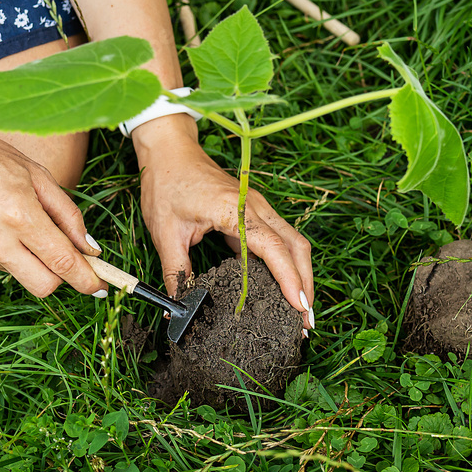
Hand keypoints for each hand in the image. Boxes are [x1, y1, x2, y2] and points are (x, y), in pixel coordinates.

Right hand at [0, 128, 106, 297]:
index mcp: (19, 214)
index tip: (102, 286)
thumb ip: (67, 214)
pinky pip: (0, 265)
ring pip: (22, 274)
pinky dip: (10, 252)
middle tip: (73, 262)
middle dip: (63, 279)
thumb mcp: (36, 174)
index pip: (62, 262)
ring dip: (33, 259)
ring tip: (19, 221)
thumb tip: (89, 247)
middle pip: (44, 285)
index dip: (87, 279)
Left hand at [136, 123, 314, 329]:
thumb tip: (177, 306)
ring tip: (300, 310)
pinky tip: (281, 287)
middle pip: (296, 247)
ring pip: (293, 243)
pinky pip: (279, 239)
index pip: (274, 248)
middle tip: (306, 322)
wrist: (169, 150)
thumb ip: (175, 271)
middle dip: (306, 284)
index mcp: (236, 209)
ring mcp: (258, 207)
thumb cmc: (166, 183)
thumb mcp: (165, 232)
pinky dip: (287, 264)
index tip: (299, 307)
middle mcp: (256, 207)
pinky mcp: (254, 211)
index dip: (289, 280)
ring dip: (300, 274)